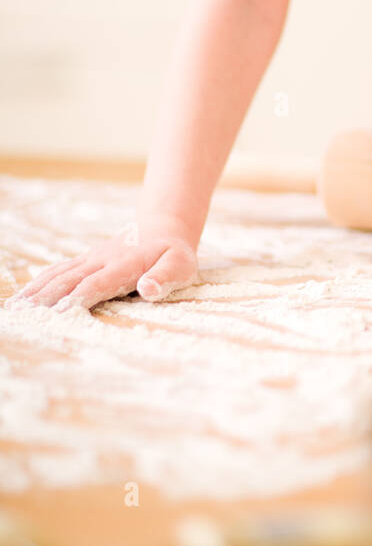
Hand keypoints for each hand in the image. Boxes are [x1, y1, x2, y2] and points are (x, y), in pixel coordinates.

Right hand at [5, 220, 198, 311]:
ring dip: (37, 290)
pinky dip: (39, 283)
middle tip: (26, 315)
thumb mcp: (181, 265)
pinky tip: (24, 296)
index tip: (59, 312)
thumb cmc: (174, 255)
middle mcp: (102, 260)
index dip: (79, 297)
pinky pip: (59, 271)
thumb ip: (165, 277)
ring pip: (60, 274)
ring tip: (16, 308)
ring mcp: (91, 259)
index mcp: (125, 264)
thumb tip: (147, 289)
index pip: (99, 282)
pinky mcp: (85, 261)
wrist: (162, 229)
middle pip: (70, 278)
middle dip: (48, 297)